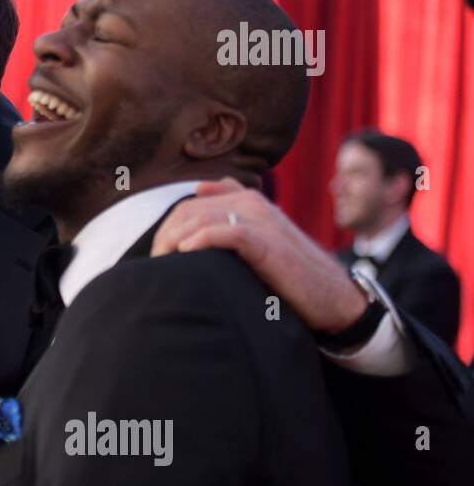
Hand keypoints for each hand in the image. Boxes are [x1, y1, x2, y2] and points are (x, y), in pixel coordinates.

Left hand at [152, 178, 366, 333]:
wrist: (331, 297)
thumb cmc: (289, 273)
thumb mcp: (259, 239)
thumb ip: (233, 214)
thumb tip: (200, 188)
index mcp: (247, 198)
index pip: (190, 204)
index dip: (167, 229)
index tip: (158, 257)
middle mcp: (252, 202)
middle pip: (189, 211)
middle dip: (165, 237)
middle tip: (154, 266)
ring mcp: (261, 219)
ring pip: (200, 219)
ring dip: (174, 242)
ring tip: (163, 266)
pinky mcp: (267, 241)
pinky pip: (225, 233)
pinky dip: (200, 242)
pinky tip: (186, 255)